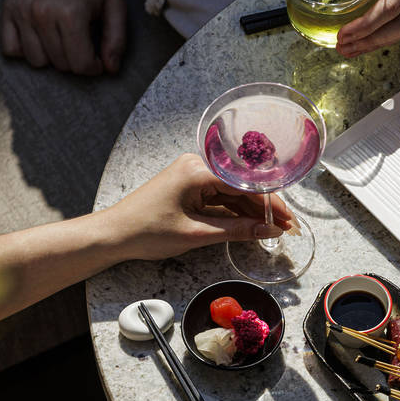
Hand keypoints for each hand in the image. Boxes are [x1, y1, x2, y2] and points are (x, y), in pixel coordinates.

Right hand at [1, 0, 126, 74]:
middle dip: (75, 60)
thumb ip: (116, 40)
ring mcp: (21, 11)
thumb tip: (110, 69)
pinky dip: (26, 50)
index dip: (93, 67)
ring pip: (36, 61)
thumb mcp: (115, 5)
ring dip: (52, 57)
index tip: (97, 58)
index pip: (80, 65)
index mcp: (70, 14)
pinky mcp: (8, 9)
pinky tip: (41, 38)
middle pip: (59, 64)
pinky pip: (10, 48)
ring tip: (63, 38)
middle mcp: (42, 14)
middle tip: (82, 42)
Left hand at [99, 154, 293, 261]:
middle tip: (286, 227)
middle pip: (242, 187)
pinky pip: (220, 197)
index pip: (245, 186)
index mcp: (197, 171)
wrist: (113, 234)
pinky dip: (235, 212)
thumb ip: (236, 230)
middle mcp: (197, 166)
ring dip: (252, 212)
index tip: (287, 220)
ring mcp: (193, 176)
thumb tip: (268, 230)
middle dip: (265, 208)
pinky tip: (251, 224)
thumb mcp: (196, 234)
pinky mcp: (190, 186)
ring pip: (233, 194)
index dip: (270, 204)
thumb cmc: (146, 231)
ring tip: (273, 228)